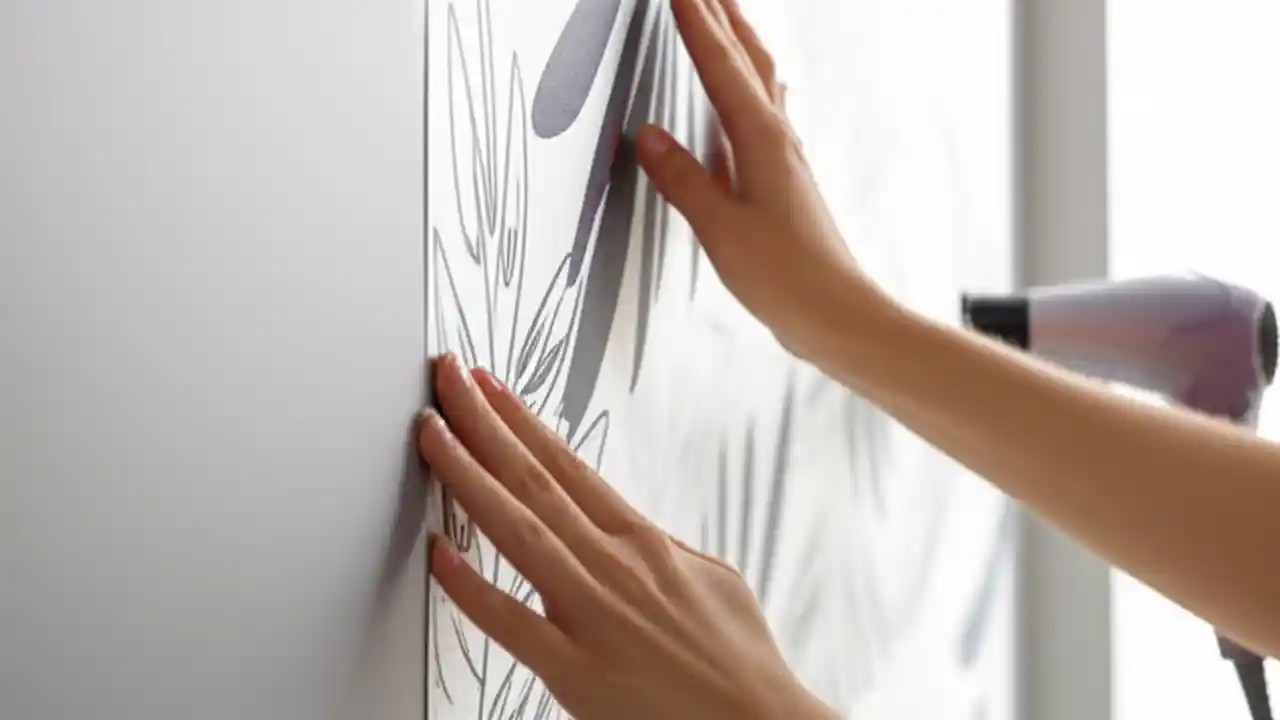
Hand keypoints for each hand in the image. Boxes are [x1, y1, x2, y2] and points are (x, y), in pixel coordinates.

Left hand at [419, 354, 837, 719]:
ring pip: (517, 530)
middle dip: (484, 422)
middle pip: (535, 480)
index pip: (569, 465)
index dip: (522, 420)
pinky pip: (511, 622)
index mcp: (646, 541)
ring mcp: (593, 615)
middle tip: (447, 379)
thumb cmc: (740, 661)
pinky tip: (438, 553)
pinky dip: (471, 587)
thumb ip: (661, 548)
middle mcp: (615, 566)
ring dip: (468, 475)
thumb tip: (632, 527)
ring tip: (433, 433)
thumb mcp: (713, 579)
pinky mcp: (576, 672)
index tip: (489, 386)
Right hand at [636, 0, 896, 359]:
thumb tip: (648, 135)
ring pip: (761, 80)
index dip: (694, 23)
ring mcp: (784, 156)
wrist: (836, 313)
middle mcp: (778, 139)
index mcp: (761, 141)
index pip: (720, 66)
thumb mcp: (721, 229)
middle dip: (722, 13)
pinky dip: (751, 84)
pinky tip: (750, 94)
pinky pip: (764, 111)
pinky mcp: (784, 178)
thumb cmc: (786, 277)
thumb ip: (683, 180)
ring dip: (739, 40)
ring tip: (722, 14)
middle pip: (749, 58)